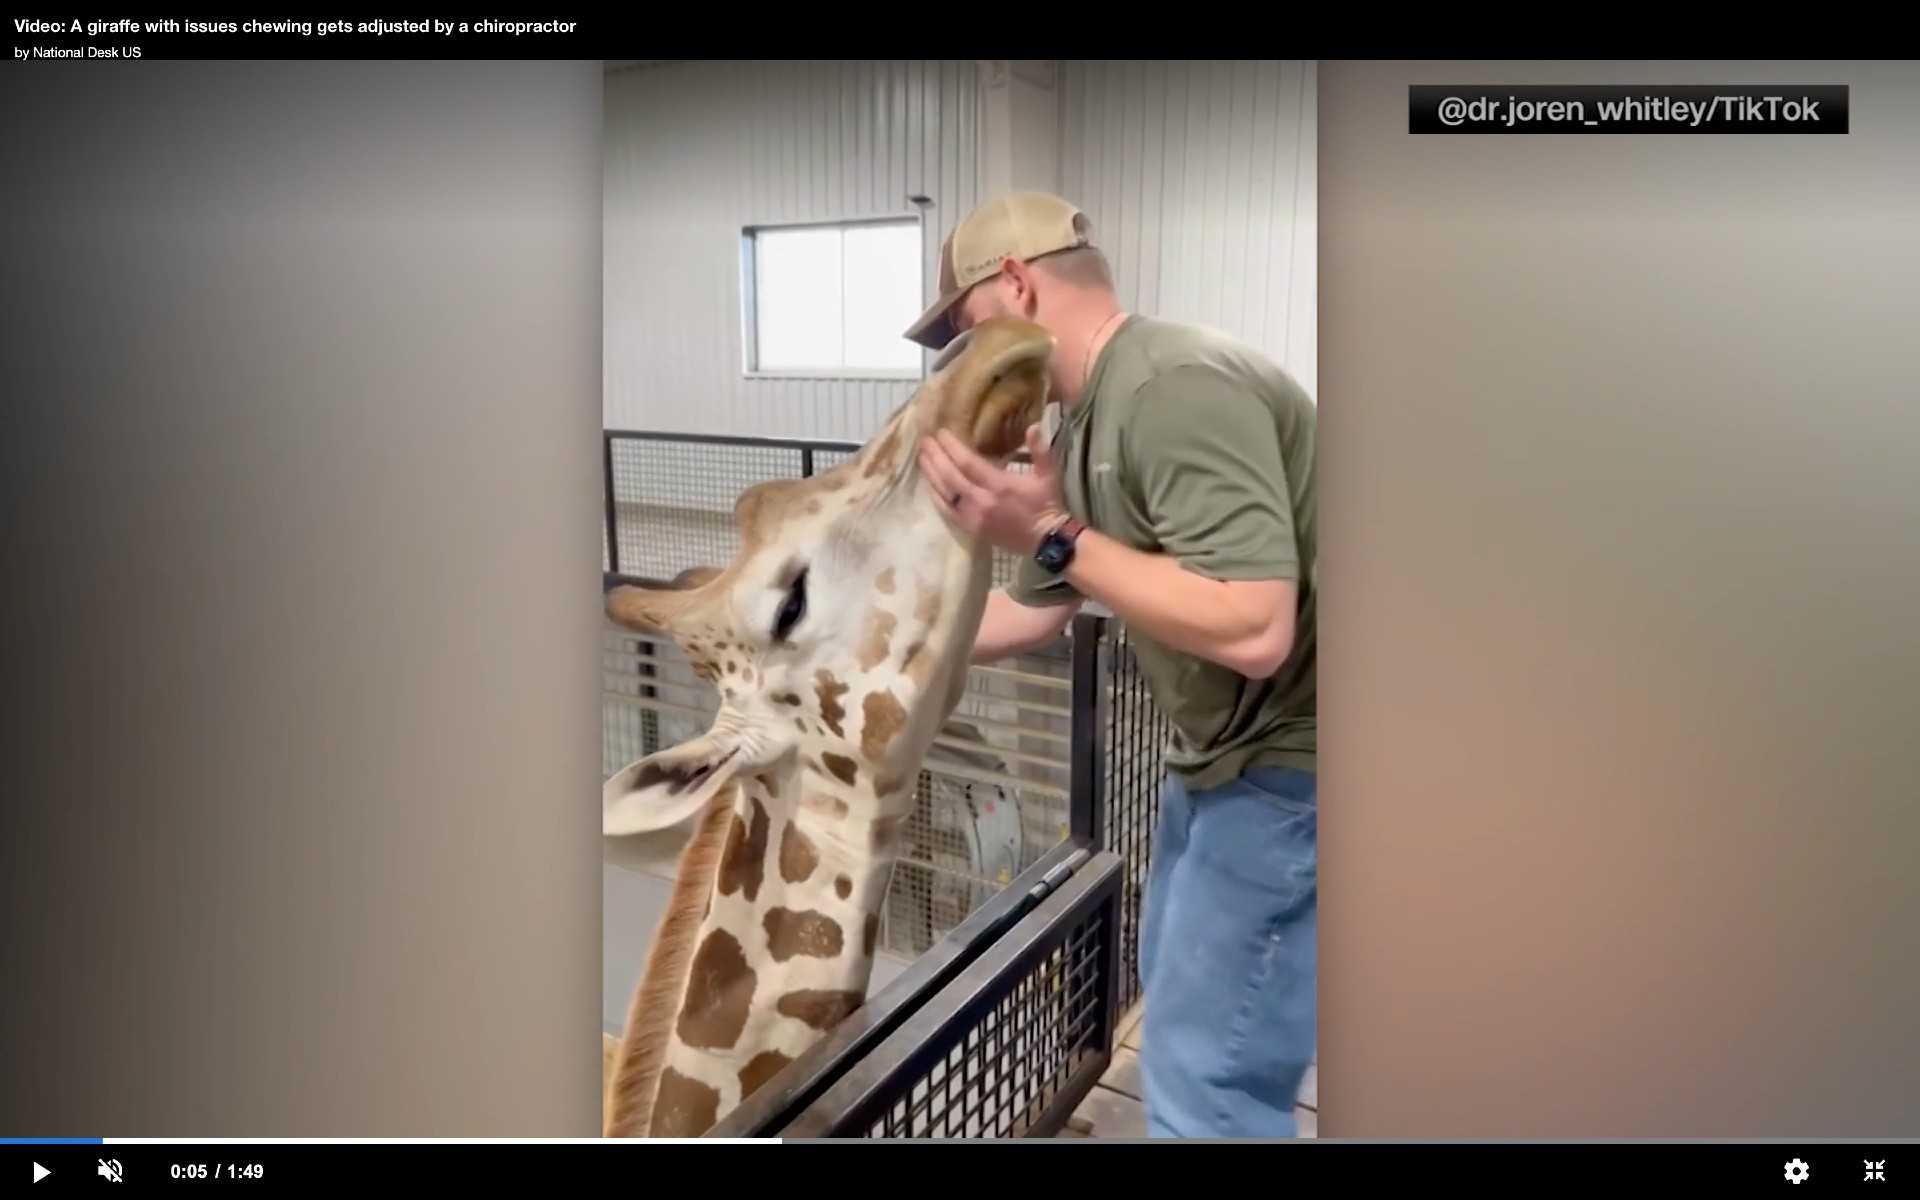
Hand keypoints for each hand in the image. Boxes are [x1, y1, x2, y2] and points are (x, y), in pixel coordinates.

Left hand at [918, 423, 1068, 556]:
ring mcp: (974, 516)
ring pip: (945, 493)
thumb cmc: (1046, 503)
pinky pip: (947, 512)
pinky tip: (928, 485)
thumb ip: (1040, 449)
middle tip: (924, 441)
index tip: (940, 433)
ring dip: (931, 474)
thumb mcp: (1047, 474)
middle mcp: (982, 500)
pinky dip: (935, 497)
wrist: (1045, 540)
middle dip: (935, 457)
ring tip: (921, 457)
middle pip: (950, 476)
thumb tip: (1034, 425)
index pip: (968, 462)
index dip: (951, 447)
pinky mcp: (971, 529)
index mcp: (999, 484)